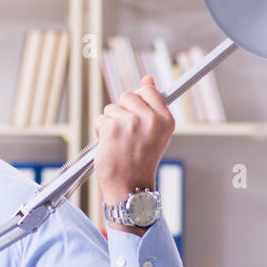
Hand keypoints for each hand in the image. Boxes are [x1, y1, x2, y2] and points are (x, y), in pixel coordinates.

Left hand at [94, 74, 174, 210]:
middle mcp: (151, 119)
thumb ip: (151, 104)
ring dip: (110, 123)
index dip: (138, 101)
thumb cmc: (140, 162)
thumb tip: (147, 78)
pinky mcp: (112, 129)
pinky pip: (100, 119)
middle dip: (121, 112)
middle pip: (127, 95)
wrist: (130, 188)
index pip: (149, 90)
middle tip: (126, 134)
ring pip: (111, 108)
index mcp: (166, 119)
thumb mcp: (154, 132)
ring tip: (118, 142)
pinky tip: (109, 145)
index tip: (135, 114)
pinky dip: (100, 131)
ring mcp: (131, 123)